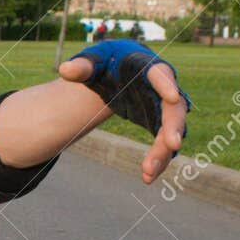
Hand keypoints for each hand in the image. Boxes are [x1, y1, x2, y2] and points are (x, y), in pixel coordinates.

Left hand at [60, 39, 189, 185]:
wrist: (116, 71)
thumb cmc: (105, 62)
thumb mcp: (92, 61)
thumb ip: (81, 66)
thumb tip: (65, 70)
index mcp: (145, 67)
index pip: (159, 74)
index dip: (167, 84)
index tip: (172, 97)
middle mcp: (162, 87)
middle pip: (174, 108)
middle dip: (174, 126)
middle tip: (172, 146)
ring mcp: (163, 107)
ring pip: (171, 130)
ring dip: (163, 152)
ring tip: (148, 173)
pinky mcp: (159, 123)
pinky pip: (163, 143)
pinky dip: (158, 160)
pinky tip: (147, 178)